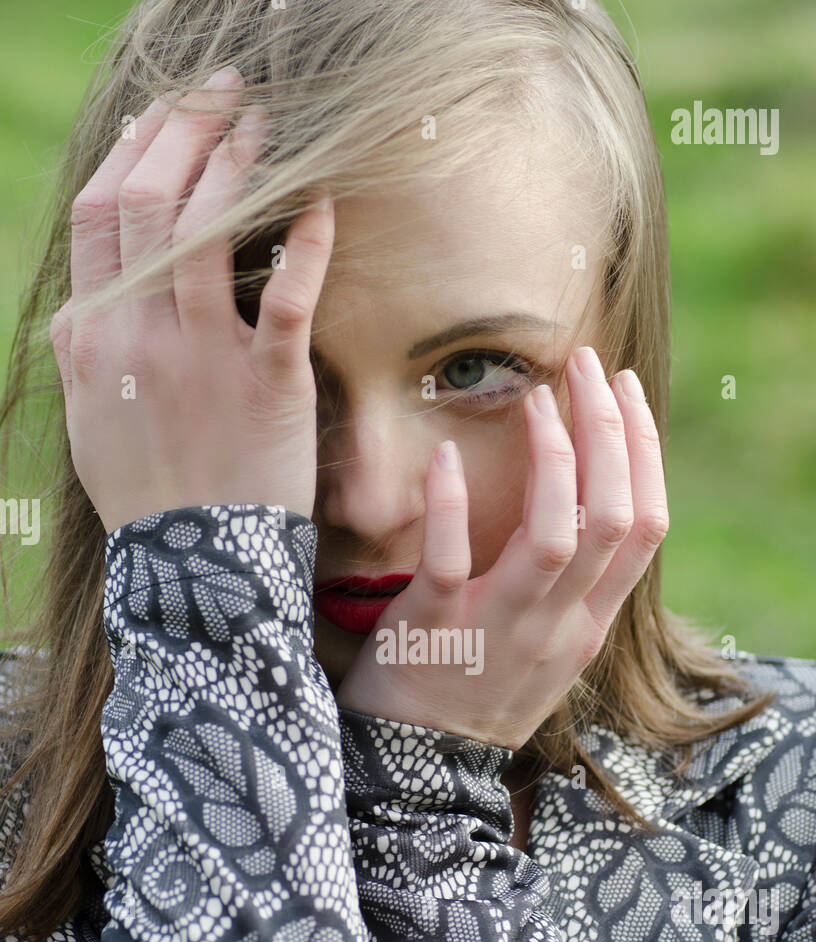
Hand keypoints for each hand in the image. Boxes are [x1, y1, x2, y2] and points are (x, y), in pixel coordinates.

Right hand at [50, 66, 333, 533]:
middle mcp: (141, 335)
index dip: (132, 154)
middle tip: (221, 92)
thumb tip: (86, 310)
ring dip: (241, 163)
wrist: (197, 570)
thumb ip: (89, 356)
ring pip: (210, 231)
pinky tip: (324, 202)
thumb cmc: (150, 498)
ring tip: (267, 122)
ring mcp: (203, 356)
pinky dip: (307, 243)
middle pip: (149, 201)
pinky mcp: (269, 384)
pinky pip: (288, 298)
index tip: (161, 120)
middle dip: (185, 129)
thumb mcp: (94, 422)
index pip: (100, 215)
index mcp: (94, 338)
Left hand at [335, 348, 668, 750]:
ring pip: (556, 536)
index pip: (645, 528)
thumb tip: (590, 501)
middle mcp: (558, 625)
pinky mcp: (434, 632)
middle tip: (589, 367)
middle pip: (613, 518)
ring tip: (537, 399)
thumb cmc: (478, 692)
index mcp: (588, 623)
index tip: (625, 392)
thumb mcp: (547, 646)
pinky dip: (451, 505)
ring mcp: (499, 629)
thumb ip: (573, 584)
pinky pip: (451, 562)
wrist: (418, 770)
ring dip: (554, 458)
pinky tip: (442, 456)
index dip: (644, 451)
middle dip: (610, 432)